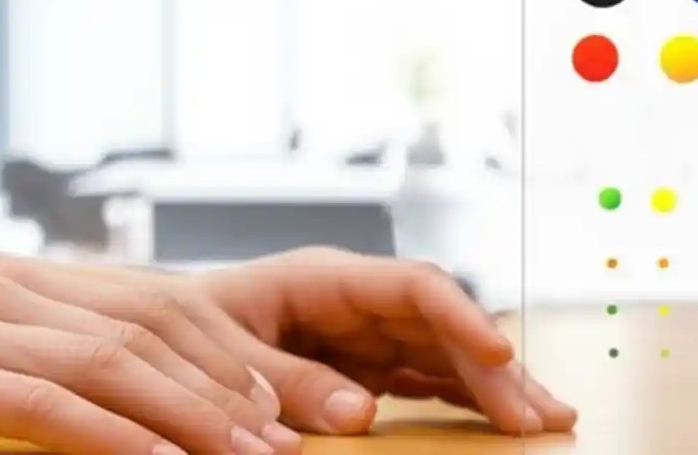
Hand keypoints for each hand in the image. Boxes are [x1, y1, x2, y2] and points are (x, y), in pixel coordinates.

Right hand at [0, 262, 294, 454]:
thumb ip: (41, 364)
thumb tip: (122, 401)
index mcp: (23, 282)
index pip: (153, 305)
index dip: (224, 353)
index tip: (279, 401)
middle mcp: (4, 288)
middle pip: (150, 328)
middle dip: (229, 384)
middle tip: (287, 435)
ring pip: (108, 361)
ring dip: (189, 413)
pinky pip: (39, 402)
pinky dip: (110, 436)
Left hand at [179, 247, 576, 436]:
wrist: (155, 340)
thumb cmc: (179, 331)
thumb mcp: (227, 353)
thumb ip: (288, 379)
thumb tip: (364, 412)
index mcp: (325, 278)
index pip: (413, 285)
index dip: (461, 315)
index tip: (499, 352)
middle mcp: (358, 302)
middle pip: (445, 324)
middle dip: (496, 367)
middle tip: (541, 414)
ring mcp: (365, 333)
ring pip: (447, 351)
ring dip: (493, 385)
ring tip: (542, 420)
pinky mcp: (364, 363)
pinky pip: (426, 376)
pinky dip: (464, 398)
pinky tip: (497, 418)